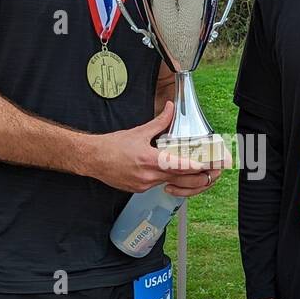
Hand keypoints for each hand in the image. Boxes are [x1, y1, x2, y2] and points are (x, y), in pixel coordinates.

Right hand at [85, 101, 221, 195]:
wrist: (93, 159)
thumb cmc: (112, 146)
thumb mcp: (139, 131)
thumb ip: (159, 122)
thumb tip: (171, 109)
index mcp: (150, 160)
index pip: (179, 166)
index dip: (195, 166)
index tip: (207, 165)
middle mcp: (148, 176)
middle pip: (179, 178)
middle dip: (195, 175)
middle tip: (206, 168)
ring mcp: (144, 185)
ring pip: (170, 183)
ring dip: (180, 177)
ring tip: (189, 169)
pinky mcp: (139, 190)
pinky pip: (157, 185)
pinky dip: (165, 179)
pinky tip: (165, 171)